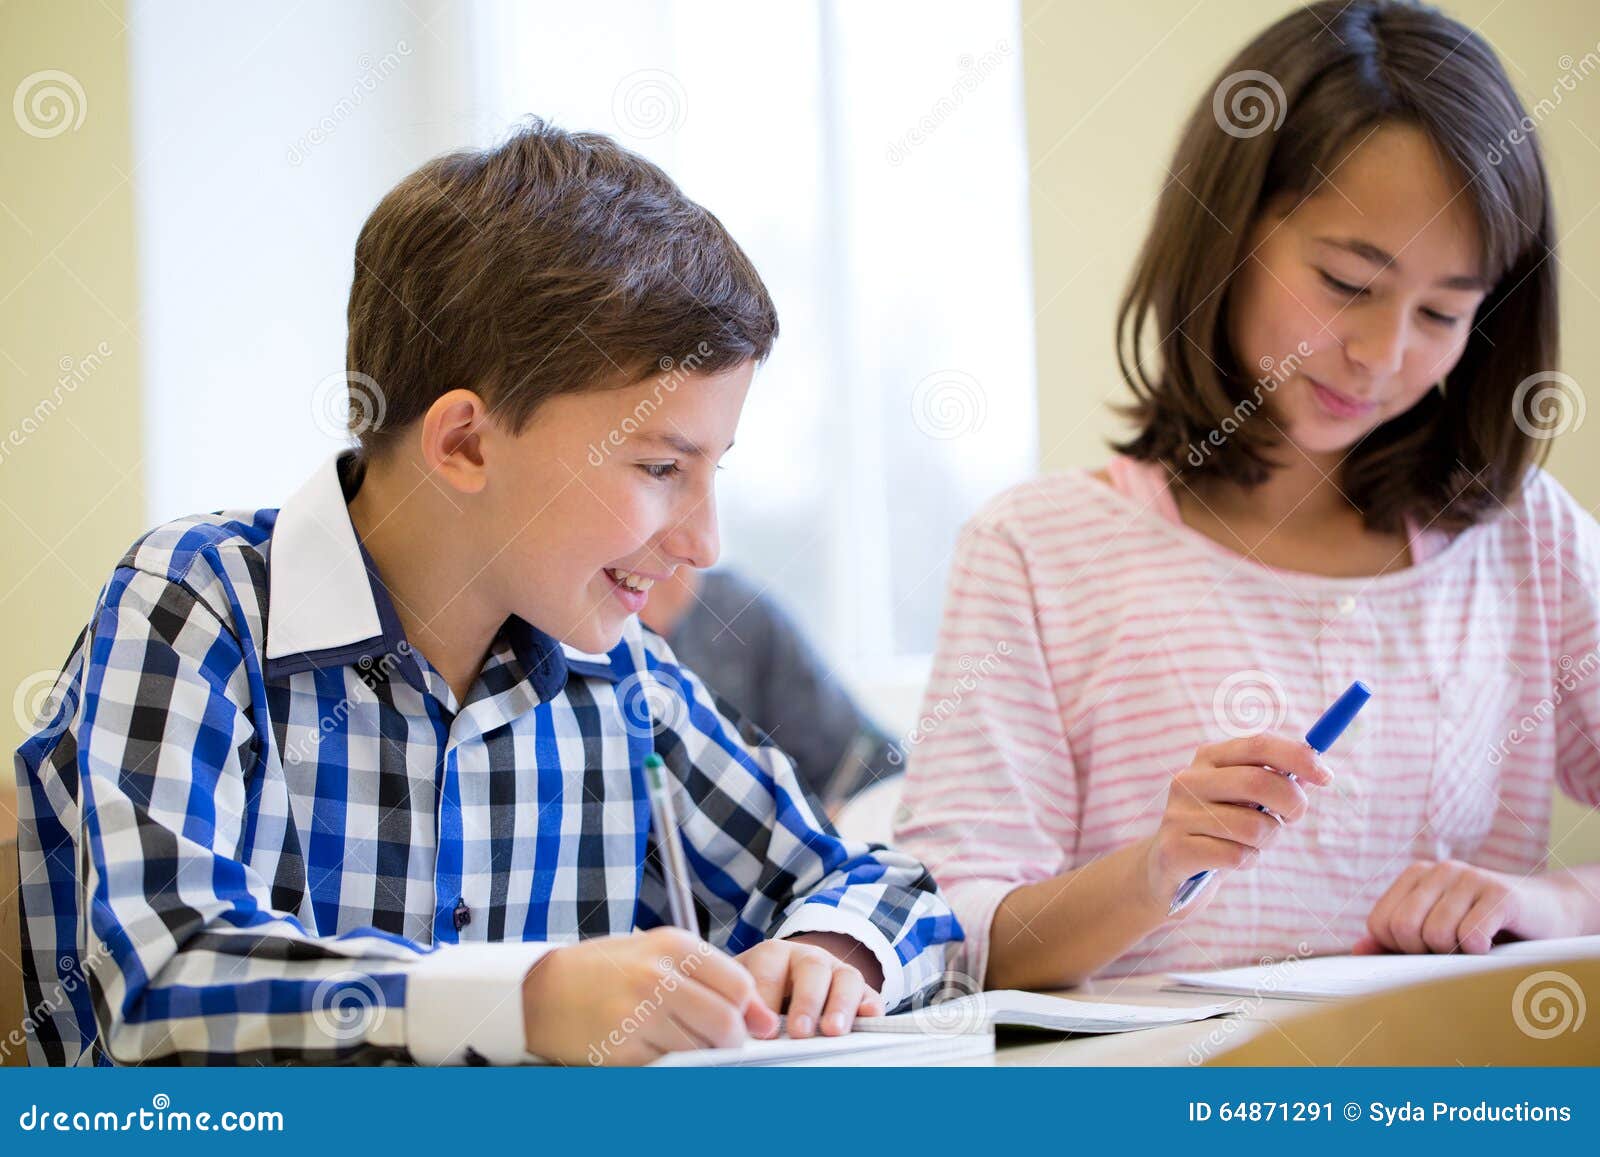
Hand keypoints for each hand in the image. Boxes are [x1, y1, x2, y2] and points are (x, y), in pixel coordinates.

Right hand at [521, 927, 777, 1064]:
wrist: (540, 991)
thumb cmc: (604, 971)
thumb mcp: (656, 954)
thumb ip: (708, 977)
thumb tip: (762, 1017)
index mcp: (671, 946)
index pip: (739, 984)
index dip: (751, 1010)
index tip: (750, 1022)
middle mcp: (656, 978)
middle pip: (726, 1023)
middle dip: (732, 1040)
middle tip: (721, 1043)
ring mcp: (637, 1016)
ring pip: (701, 1051)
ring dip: (702, 1055)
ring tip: (680, 1042)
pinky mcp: (622, 1051)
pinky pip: (670, 1067)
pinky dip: (673, 1066)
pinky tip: (657, 1051)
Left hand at [736, 932, 884, 1038]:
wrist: (791, 982)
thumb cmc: (760, 995)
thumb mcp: (744, 995)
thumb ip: (740, 1011)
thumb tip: (734, 1035)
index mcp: (773, 955)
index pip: (768, 968)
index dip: (766, 997)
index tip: (763, 1029)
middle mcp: (808, 958)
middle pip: (812, 968)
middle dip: (806, 1001)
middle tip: (799, 1032)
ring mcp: (837, 972)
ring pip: (846, 977)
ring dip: (840, 1005)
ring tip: (833, 1031)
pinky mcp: (861, 992)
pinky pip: (871, 995)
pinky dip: (870, 1007)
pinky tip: (868, 1020)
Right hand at [1144, 733, 1334, 912]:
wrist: (1167, 868)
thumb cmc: (1219, 827)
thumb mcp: (1245, 798)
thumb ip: (1276, 780)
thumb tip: (1317, 770)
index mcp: (1209, 758)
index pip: (1259, 745)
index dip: (1298, 757)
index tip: (1327, 776)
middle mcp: (1189, 780)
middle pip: (1259, 782)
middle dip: (1291, 804)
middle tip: (1293, 818)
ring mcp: (1178, 815)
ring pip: (1253, 827)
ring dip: (1267, 841)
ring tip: (1251, 843)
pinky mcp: (1175, 849)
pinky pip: (1237, 856)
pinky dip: (1247, 861)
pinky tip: (1231, 860)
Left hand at [1353, 860, 1580, 954]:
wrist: (1550, 913)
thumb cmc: (1488, 926)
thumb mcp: (1439, 929)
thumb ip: (1397, 939)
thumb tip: (1358, 949)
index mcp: (1416, 876)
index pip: (1380, 923)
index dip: (1399, 950)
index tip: (1428, 950)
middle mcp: (1440, 870)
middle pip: (1403, 929)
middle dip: (1425, 953)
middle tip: (1453, 951)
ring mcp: (1471, 878)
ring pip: (1437, 935)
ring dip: (1457, 954)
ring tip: (1476, 944)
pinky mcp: (1501, 894)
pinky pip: (1471, 936)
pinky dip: (1480, 951)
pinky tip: (1493, 944)